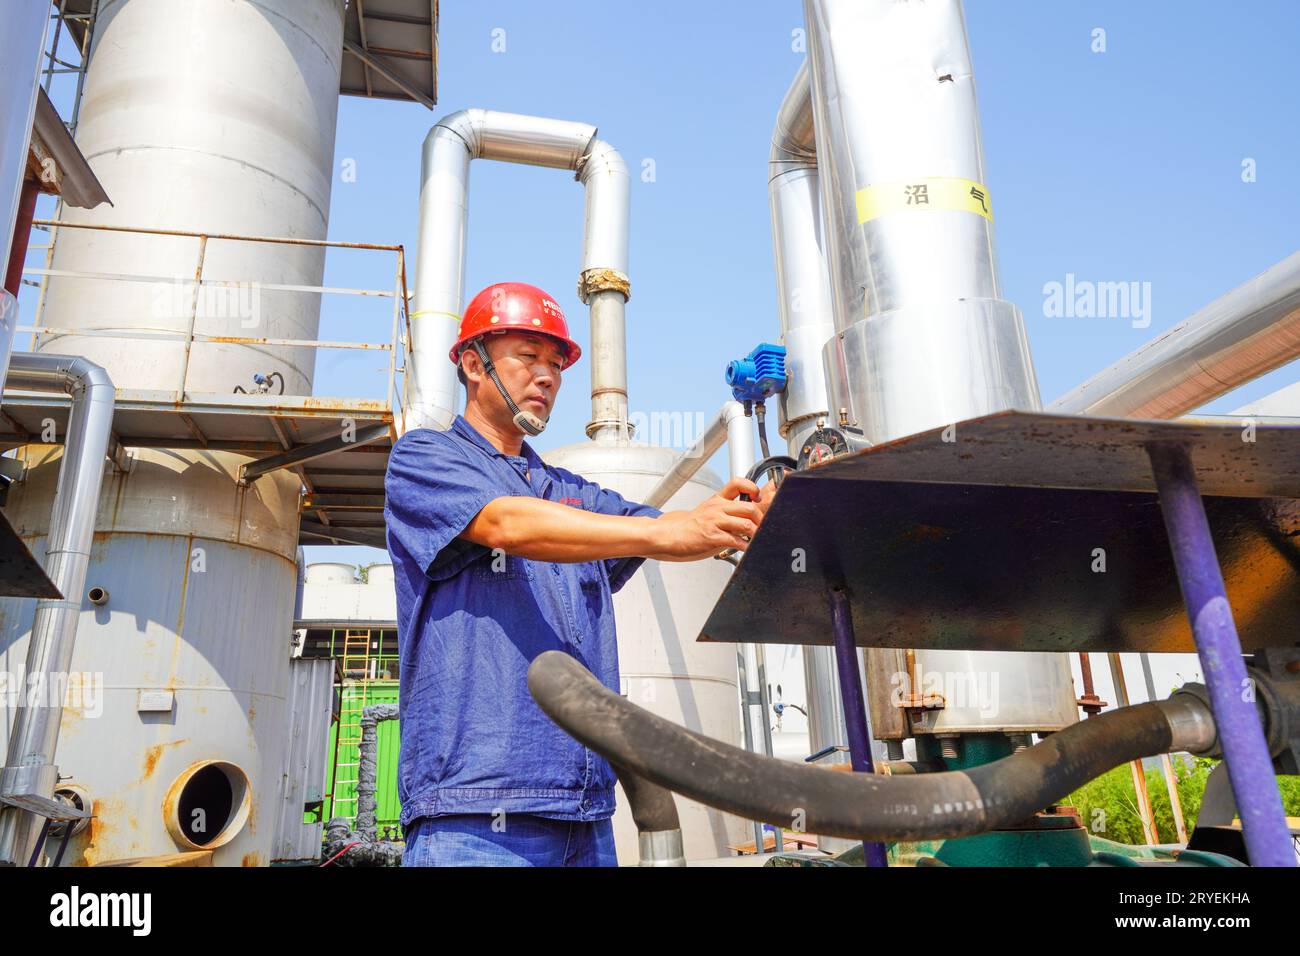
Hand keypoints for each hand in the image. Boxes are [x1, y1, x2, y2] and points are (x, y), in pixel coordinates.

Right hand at [650, 477, 766, 560]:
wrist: (671, 535)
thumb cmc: (691, 527)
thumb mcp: (710, 512)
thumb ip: (728, 512)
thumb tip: (749, 519)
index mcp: (718, 499)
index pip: (738, 483)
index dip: (753, 488)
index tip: (759, 498)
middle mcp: (717, 507)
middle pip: (749, 507)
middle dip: (762, 519)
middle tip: (764, 527)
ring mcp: (715, 521)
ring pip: (746, 523)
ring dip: (756, 533)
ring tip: (758, 539)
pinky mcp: (712, 536)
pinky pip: (736, 540)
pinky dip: (745, 546)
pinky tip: (746, 549)